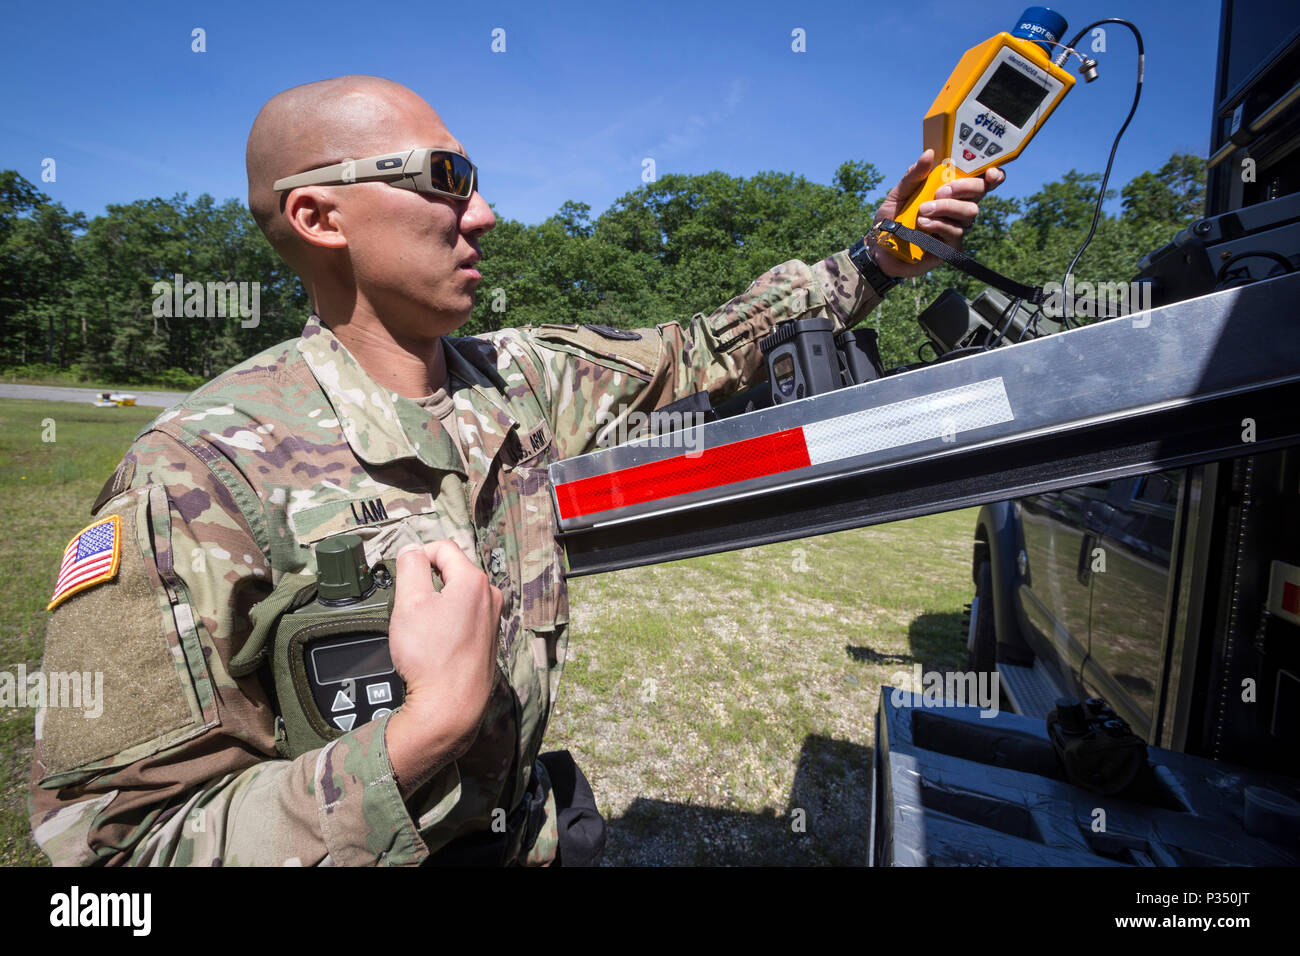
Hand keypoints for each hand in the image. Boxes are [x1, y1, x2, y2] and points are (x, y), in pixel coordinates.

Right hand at [385, 540, 503, 794]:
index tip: (403, 577)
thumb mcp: (409, 603)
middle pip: (453, 570)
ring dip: (438, 602)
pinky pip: (466, 615)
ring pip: (459, 594)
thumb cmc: (429, 657)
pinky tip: (436, 643)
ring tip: (422, 628)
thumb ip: (410, 567)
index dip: (418, 556)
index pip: (442, 548)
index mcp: (473, 580)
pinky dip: (449, 620)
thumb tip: (412, 549)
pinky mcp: (490, 637)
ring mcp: (493, 617)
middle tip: (410, 607)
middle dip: (428, 582)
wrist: (451, 705)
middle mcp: (490, 595)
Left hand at [871, 148, 1005, 278]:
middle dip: (963, 187)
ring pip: (969, 213)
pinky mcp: (950, 248)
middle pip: (979, 193)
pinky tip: (923, 224)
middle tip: (939, 192)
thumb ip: (914, 175)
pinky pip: (955, 233)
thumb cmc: (892, 218)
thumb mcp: (899, 193)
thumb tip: (929, 153)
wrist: (878, 247)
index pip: (980, 181)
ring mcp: (956, 228)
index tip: (989, 172)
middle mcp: (958, 209)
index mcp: (951, 192)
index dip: (993, 175)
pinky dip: (939, 225)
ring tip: (922, 211)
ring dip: (946, 208)